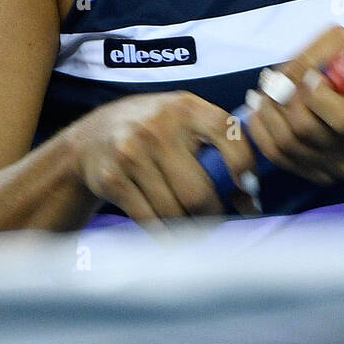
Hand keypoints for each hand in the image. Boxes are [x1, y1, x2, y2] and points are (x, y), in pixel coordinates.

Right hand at [68, 90, 259, 225]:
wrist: (92, 136)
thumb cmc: (155, 134)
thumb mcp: (187, 128)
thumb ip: (222, 155)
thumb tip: (251, 205)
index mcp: (187, 108)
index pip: (230, 136)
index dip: (245, 167)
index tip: (248, 189)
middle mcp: (160, 126)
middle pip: (199, 191)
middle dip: (212, 213)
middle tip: (214, 219)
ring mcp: (132, 151)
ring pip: (174, 211)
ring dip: (187, 227)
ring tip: (190, 226)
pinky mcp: (112, 178)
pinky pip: (149, 220)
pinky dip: (164, 235)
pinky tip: (169, 235)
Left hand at [243, 26, 343, 185]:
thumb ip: (319, 55)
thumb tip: (281, 78)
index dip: (315, 97)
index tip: (307, 75)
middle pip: (307, 132)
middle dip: (281, 102)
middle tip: (271, 82)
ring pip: (288, 147)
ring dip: (266, 116)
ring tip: (260, 95)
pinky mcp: (324, 176)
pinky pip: (283, 159)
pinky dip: (264, 134)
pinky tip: (259, 114)